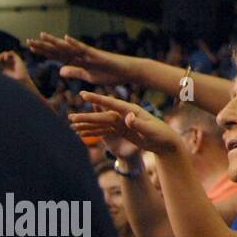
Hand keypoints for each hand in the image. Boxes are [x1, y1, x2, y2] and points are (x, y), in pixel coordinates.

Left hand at [0, 50, 42, 97]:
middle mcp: (7, 61)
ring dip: (0, 56)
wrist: (20, 79)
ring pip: (5, 53)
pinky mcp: (17, 58)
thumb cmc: (12, 78)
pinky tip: (5, 59)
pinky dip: (7, 54)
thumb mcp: (2, 70)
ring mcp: (12, 59)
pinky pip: (11, 53)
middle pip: (0, 55)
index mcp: (3, 65)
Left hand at [26, 32, 134, 85]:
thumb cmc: (112, 74)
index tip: (32, 48)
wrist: (129, 72)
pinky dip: (75, 43)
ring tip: (41, 36)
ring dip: (55, 42)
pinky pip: (84, 49)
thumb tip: (60, 70)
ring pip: (69, 47)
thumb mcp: (89, 77)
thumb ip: (75, 72)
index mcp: (79, 61)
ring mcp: (89, 54)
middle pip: (59, 50)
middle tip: (28, 41)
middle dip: (44, 46)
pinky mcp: (97, 55)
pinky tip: (66, 38)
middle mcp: (82, 55)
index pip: (58, 55)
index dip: (45, 52)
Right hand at [68, 91, 183, 158]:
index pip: (112, 104)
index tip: (84, 94)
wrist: (165, 143)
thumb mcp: (151, 130)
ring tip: (71, 124)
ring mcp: (121, 122)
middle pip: (103, 115)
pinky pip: (104, 131)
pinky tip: (81, 132)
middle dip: (87, 116)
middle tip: (70, 116)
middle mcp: (124, 115)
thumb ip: (139, 124)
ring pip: (101, 123)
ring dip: (87, 124)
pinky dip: (93, 132)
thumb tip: (127, 117)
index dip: (98, 99)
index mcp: (132, 110)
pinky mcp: (121, 130)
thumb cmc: (161, 134)